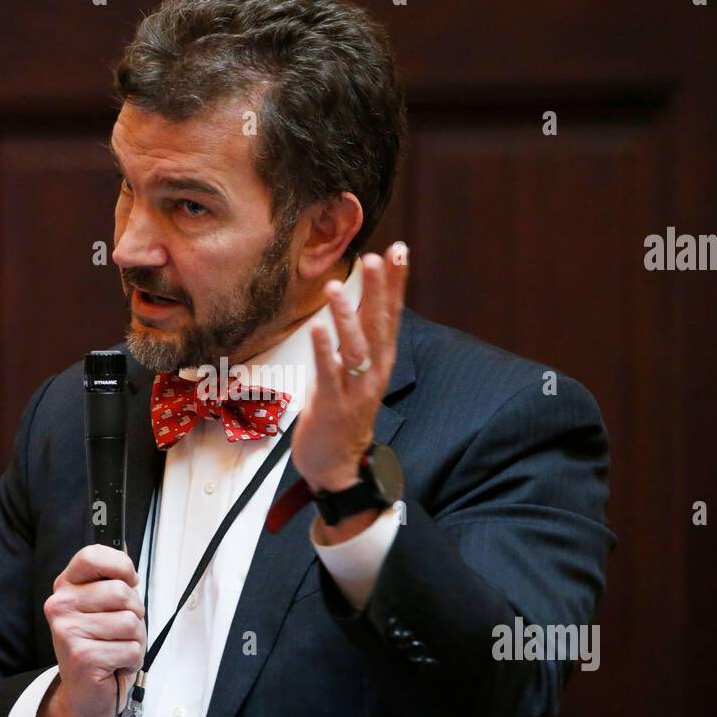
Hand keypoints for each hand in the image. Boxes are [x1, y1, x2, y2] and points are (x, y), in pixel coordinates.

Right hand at [38, 544, 145, 716]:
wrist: (84, 694)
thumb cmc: (100, 646)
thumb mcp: (104, 607)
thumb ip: (114, 584)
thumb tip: (130, 572)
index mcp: (66, 587)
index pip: (92, 555)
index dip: (121, 566)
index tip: (129, 581)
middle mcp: (60, 606)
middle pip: (122, 592)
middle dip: (135, 614)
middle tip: (120, 631)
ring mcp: (68, 632)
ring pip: (131, 623)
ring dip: (135, 640)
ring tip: (117, 649)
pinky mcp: (82, 657)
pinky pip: (131, 649)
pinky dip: (132, 660)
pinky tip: (115, 665)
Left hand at [292, 242, 408, 495]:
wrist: (337, 465)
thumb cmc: (342, 414)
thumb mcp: (354, 370)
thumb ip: (358, 338)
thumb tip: (360, 300)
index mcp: (380, 360)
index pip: (391, 314)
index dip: (395, 282)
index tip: (398, 251)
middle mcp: (373, 372)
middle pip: (379, 326)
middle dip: (379, 291)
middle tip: (376, 259)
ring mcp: (355, 390)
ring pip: (355, 347)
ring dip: (346, 316)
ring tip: (336, 287)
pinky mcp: (333, 406)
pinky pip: (330, 374)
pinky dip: (325, 350)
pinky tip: (318, 327)